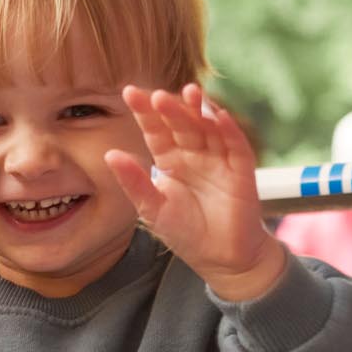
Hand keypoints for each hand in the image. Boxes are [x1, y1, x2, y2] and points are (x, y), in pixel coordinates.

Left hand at [109, 84, 287, 300]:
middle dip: (170, 108)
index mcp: (170, 159)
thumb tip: (109, 154)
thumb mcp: (152, 209)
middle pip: (181, 123)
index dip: (145, 112)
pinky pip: (236, 144)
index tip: (130, 93)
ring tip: (190, 93)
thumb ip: (134, 182)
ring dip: (200, 110)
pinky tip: (219, 116)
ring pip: (208, 127)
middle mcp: (194, 153)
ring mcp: (218, 158)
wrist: (221, 258)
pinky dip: (229, 129)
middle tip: (157, 95)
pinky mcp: (241, 169)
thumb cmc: (185, 233)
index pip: (156, 130)